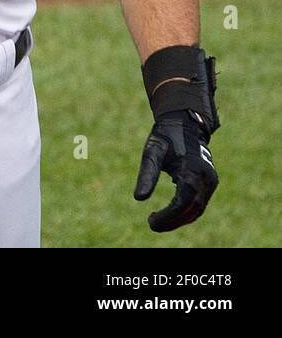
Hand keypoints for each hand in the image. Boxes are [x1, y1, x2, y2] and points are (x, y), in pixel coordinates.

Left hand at [133, 109, 218, 231]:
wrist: (184, 123)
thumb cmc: (165, 136)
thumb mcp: (152, 152)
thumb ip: (147, 174)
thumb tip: (139, 198)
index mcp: (192, 170)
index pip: (183, 202)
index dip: (169, 216)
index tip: (151, 221)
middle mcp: (206, 178)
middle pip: (192, 209)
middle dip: (173, 221)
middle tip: (152, 224)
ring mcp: (210, 181)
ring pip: (197, 209)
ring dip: (179, 219)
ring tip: (158, 221)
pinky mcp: (209, 182)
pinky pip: (199, 203)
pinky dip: (185, 212)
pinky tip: (169, 214)